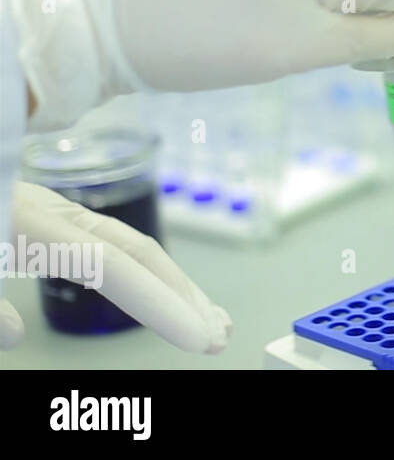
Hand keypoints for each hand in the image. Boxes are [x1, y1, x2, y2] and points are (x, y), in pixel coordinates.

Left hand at [0, 181, 230, 352]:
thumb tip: (14, 336)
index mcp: (32, 221)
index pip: (112, 264)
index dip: (160, 299)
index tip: (197, 336)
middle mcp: (53, 212)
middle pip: (137, 251)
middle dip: (183, 295)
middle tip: (218, 336)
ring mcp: (53, 211)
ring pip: (129, 247)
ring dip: (172, 285)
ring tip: (207, 319)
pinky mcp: (48, 218)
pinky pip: (109, 245)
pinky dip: (141, 272)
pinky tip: (159, 292)